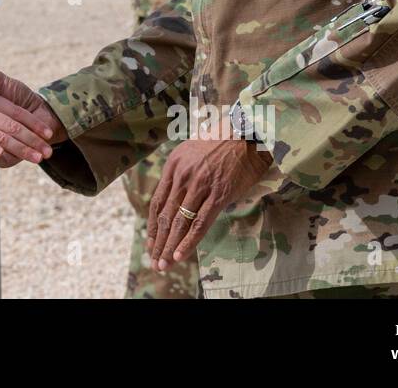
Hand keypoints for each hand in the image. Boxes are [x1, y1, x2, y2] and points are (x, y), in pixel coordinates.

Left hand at [148, 138, 272, 270]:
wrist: (247, 133)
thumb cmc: (221, 143)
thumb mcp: (191, 152)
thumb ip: (181, 174)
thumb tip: (176, 199)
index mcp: (173, 166)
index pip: (157, 202)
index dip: (152, 225)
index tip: (150, 242)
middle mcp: (182, 176)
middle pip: (165, 215)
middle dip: (158, 242)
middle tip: (153, 261)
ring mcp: (199, 186)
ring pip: (179, 222)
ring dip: (169, 246)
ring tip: (163, 264)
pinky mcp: (218, 194)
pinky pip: (200, 223)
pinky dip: (188, 241)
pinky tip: (180, 255)